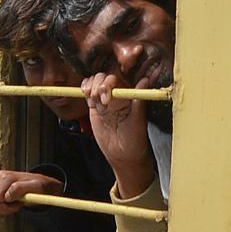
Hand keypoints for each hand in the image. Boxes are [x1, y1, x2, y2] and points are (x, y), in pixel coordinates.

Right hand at [0, 168, 63, 216]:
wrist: (43, 184)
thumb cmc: (42, 186)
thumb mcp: (37, 187)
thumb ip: (21, 189)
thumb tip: (7, 195)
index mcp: (5, 178)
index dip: (8, 208)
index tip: (21, 204)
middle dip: (6, 208)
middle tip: (19, 203)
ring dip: (6, 206)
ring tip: (18, 200)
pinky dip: (5, 203)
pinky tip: (14, 198)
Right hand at [82, 71, 156, 193]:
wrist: (121, 155)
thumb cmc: (134, 139)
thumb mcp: (138, 120)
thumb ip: (138, 100)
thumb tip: (145, 80)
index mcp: (130, 94)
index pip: (118, 77)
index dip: (110, 82)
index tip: (108, 97)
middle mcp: (118, 93)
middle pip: (104, 76)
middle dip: (99, 85)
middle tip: (102, 102)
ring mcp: (105, 98)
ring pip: (94, 81)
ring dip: (91, 87)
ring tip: (95, 102)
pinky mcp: (95, 105)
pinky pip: (87, 91)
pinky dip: (85, 90)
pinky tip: (89, 100)